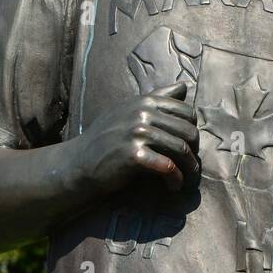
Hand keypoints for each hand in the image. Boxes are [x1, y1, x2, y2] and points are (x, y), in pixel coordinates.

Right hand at [75, 83, 200, 196]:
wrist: (78, 163)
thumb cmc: (105, 138)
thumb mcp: (128, 110)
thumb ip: (156, 98)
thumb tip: (184, 86)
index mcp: (145, 101)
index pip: (187, 112)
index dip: (192, 130)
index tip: (189, 147)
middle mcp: (142, 113)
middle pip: (188, 131)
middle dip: (194, 151)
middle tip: (191, 166)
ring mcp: (137, 132)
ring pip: (181, 149)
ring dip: (189, 169)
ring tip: (187, 179)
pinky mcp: (133, 155)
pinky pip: (168, 166)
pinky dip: (175, 179)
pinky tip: (173, 186)